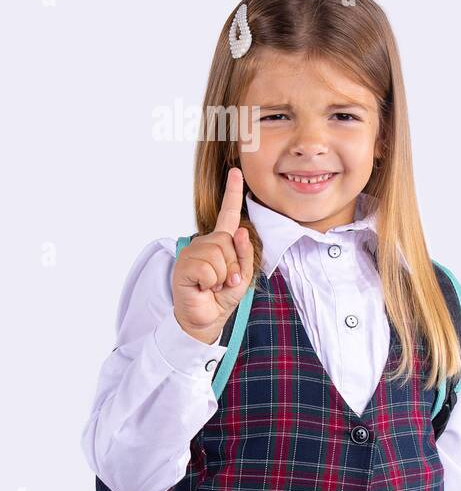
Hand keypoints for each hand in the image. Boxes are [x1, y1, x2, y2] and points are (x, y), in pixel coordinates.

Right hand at [171, 167, 254, 344]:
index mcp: (220, 243)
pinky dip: (211, 283)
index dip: (232, 193)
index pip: (228, 214)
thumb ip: (245, 254)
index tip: (236, 171)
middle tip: (224, 281)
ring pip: (219, 255)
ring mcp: (192, 253)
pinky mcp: (184, 266)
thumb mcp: (243, 276)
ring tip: (213, 285)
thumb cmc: (222, 296)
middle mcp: (204, 243)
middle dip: (234, 266)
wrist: (206, 318)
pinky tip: (203, 288)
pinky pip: (208, 269)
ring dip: (223, 276)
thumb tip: (238, 231)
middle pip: (227, 242)